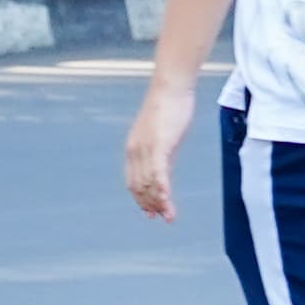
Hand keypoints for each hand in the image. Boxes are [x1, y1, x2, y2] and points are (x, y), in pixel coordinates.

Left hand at [124, 77, 197, 221]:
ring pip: (149, 184)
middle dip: (150, 205)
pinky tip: (167, 201)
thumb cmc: (168, 106)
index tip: (151, 212)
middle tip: (162, 218)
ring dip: (160, 203)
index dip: (141, 199)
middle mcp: (135, 152)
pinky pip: (158, 172)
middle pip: (140, 187)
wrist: (171, 86)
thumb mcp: (162, 136)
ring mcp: (146, 149)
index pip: (134, 182)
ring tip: (169, 217)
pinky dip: (162, 189)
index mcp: (133, 150)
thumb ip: (160, 155)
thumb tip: (163, 172)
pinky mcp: (159, 145)